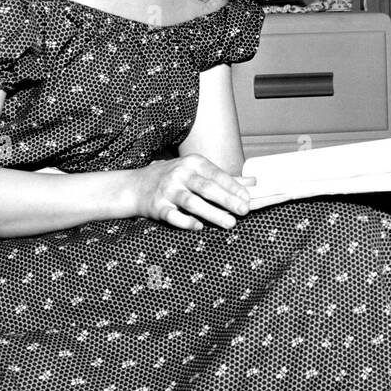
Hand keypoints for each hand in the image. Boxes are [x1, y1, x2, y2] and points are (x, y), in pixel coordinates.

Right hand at [131, 154, 254, 230]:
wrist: (136, 186)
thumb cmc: (175, 178)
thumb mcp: (198, 172)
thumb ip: (225, 178)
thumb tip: (254, 183)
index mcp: (194, 163)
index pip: (218, 175)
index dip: (234, 188)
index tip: (249, 200)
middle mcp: (180, 174)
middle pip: (207, 187)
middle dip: (227, 199)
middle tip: (244, 211)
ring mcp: (167, 190)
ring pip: (192, 202)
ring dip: (212, 213)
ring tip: (230, 223)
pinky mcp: (156, 206)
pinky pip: (172, 215)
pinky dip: (185, 221)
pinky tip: (199, 227)